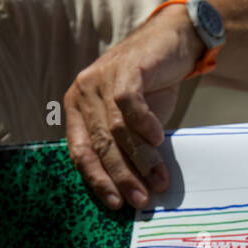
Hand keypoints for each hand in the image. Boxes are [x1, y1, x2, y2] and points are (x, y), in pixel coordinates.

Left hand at [64, 4, 201, 210]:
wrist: (169, 43)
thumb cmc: (149, 87)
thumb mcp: (131, 121)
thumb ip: (126, 148)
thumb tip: (135, 190)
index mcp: (77, 110)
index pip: (80, 152)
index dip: (97, 180)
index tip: (115, 204)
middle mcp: (83, 94)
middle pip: (100, 145)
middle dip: (122, 177)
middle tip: (141, 200)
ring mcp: (101, 79)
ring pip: (116, 129)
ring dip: (140, 159)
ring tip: (159, 180)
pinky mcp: (125, 68)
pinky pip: (129, 103)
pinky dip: (144, 124)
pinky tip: (158, 140)